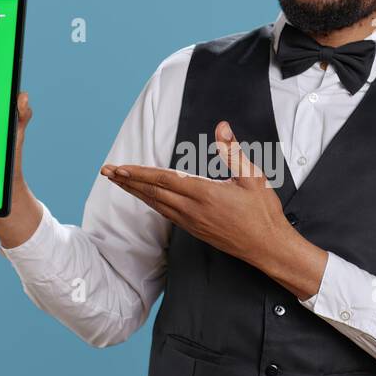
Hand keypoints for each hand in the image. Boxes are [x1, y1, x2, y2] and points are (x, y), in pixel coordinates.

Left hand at [101, 120, 326, 299]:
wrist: (268, 247)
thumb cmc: (263, 212)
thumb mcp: (252, 177)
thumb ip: (233, 152)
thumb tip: (222, 127)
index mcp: (204, 193)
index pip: (163, 180)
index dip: (139, 173)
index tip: (120, 168)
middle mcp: (192, 210)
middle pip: (152, 192)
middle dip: (128, 181)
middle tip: (107, 172)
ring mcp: (192, 222)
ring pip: (156, 204)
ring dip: (136, 192)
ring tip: (119, 182)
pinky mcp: (195, 230)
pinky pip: (166, 214)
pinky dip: (151, 203)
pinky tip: (146, 198)